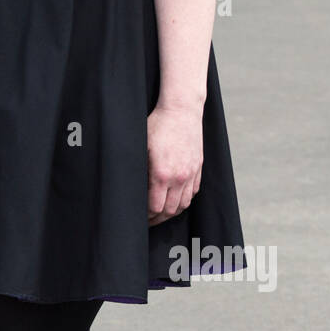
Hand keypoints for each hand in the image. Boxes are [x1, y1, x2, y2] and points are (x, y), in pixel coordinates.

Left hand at [146, 102, 203, 225]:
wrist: (181, 109)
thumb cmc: (157, 126)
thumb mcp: (140, 148)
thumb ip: (139, 172)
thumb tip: (130, 191)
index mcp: (162, 174)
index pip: (155, 208)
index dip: (146, 217)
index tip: (139, 218)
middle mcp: (179, 177)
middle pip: (170, 211)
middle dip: (157, 219)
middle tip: (147, 221)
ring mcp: (191, 172)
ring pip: (183, 204)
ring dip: (171, 212)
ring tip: (160, 213)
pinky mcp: (199, 167)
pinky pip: (193, 192)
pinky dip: (184, 200)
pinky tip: (174, 199)